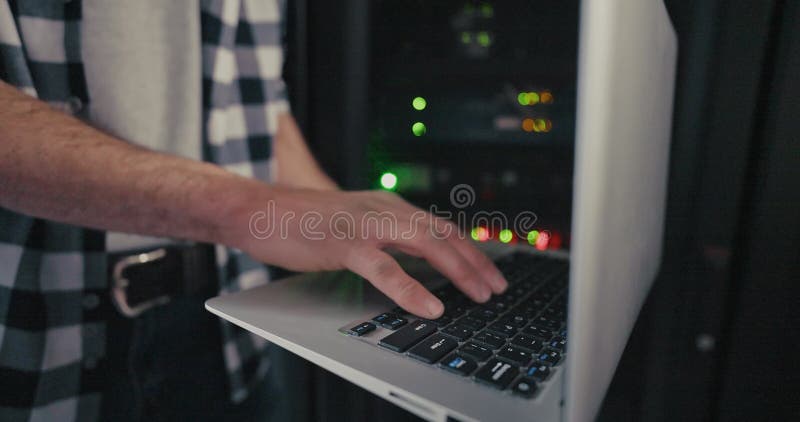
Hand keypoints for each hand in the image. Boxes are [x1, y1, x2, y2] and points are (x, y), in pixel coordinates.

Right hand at [231, 187, 507, 318]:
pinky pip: (385, 269)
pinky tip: (429, 306)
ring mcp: (366, 224)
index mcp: (387, 206)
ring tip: (479, 295)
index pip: (440, 225)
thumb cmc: (303, 223)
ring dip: (458, 271)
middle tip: (497, 287)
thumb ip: (381, 238)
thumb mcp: (353, 224)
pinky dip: (411, 289)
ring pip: (426, 244)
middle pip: (443, 233)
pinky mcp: (345, 244)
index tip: (491, 270)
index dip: (469, 248)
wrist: (261, 210)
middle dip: (475, 262)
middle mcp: (384, 209)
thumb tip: (409, 264)